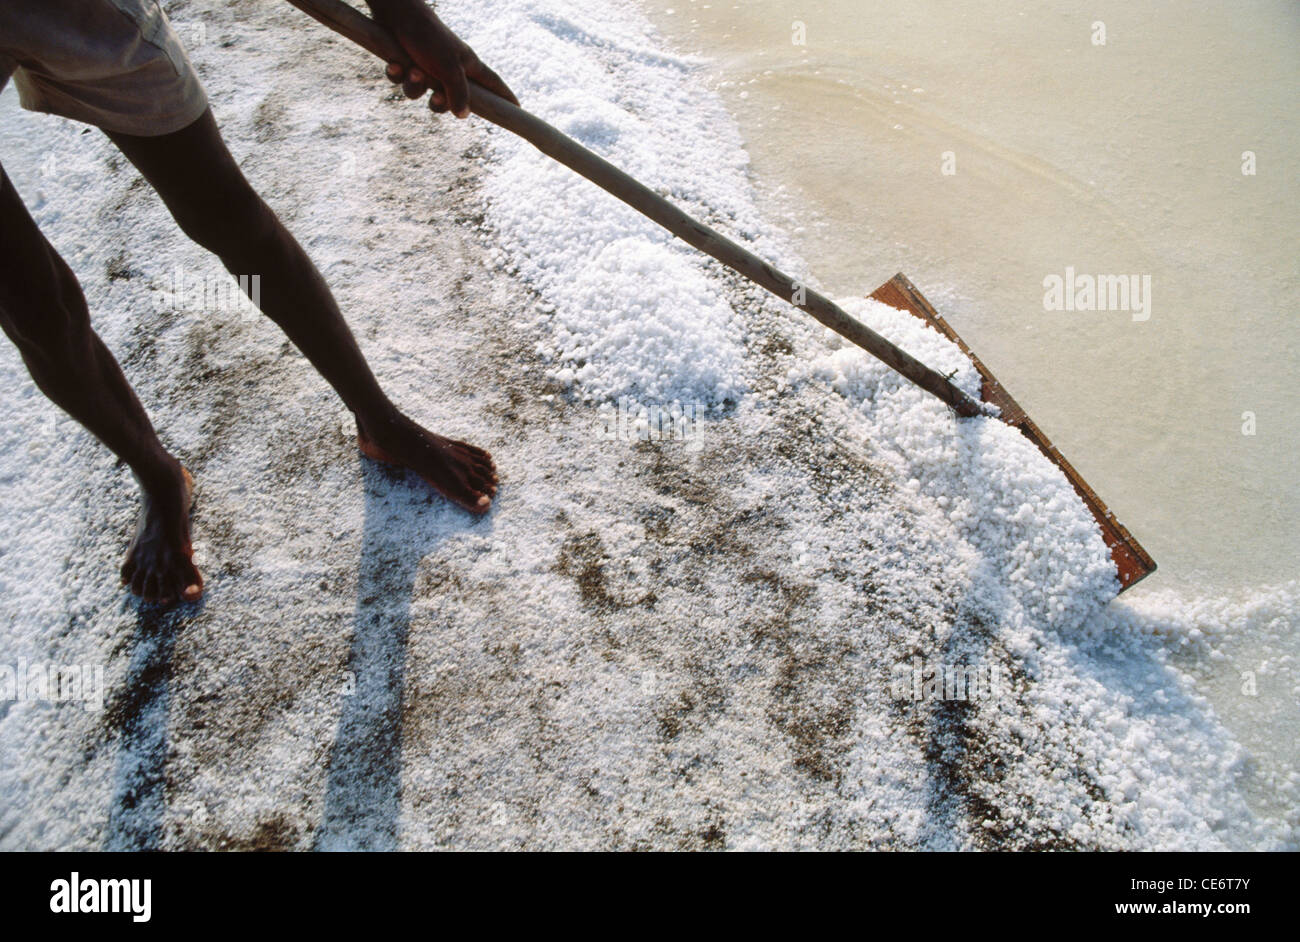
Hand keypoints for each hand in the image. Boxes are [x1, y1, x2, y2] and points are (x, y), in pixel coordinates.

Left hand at [367, 2, 517, 116]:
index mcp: (467, 65)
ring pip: (422, 94)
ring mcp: (428, 67)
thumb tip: (464, 115)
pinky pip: (403, 82)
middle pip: (451, 101)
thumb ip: (458, 93)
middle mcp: (449, 69)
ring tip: (412, 71)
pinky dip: (398, 75)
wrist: (397, 14)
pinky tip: (395, 64)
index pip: (493, 84)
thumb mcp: (449, 68)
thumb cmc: (430, 37)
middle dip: (440, 103)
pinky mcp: (407, 63)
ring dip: (414, 86)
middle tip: (436, 98)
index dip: (505, 97)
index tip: (516, 109)